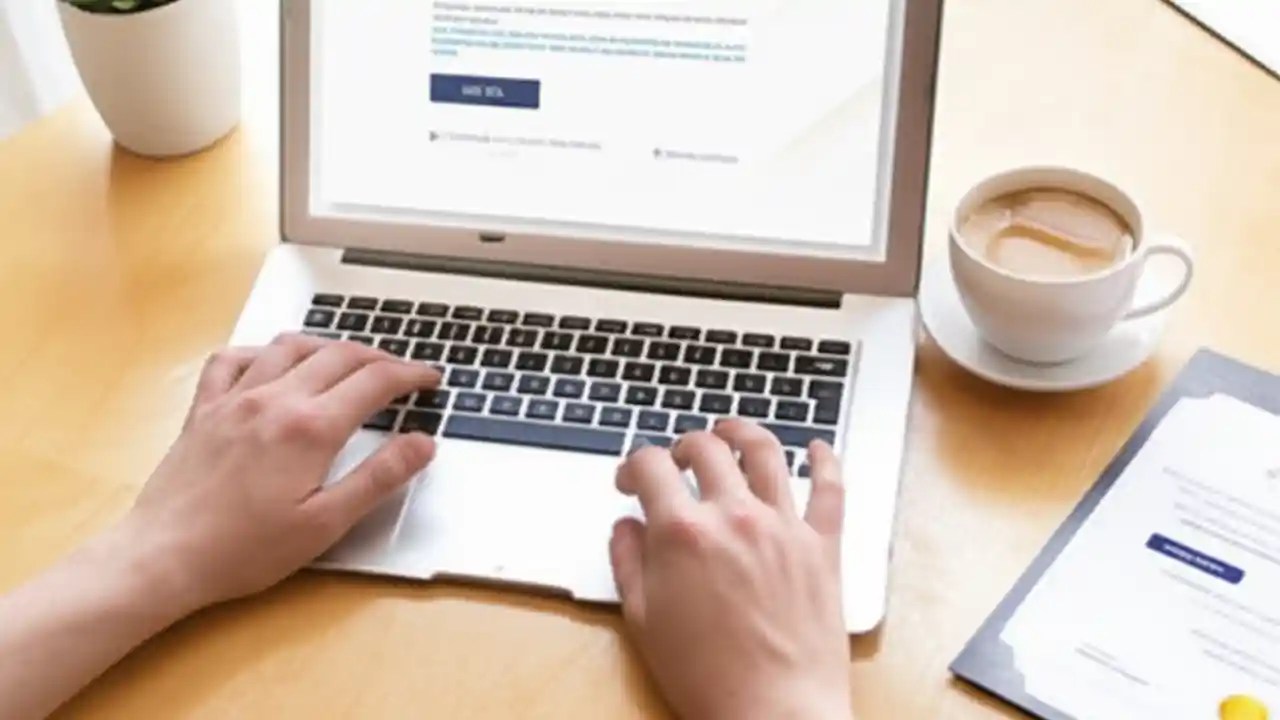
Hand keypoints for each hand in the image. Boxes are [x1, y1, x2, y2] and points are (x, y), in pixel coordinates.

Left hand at [121, 334, 440, 614]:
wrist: (164, 558)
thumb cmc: (244, 550)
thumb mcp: (327, 523)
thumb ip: (379, 477)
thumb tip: (421, 443)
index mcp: (310, 428)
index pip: (375, 381)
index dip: (411, 374)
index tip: (430, 379)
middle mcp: (274, 400)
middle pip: (339, 355)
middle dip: (379, 356)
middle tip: (401, 372)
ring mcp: (235, 400)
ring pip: (289, 347)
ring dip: (327, 346)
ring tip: (348, 360)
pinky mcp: (203, 410)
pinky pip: (231, 359)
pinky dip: (260, 352)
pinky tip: (272, 363)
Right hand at [611, 420, 850, 719]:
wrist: (775, 712)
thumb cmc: (707, 676)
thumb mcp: (643, 620)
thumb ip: (629, 562)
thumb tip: (626, 526)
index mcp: (683, 532)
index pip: (651, 465)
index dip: (633, 464)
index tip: (630, 480)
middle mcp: (734, 515)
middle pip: (706, 447)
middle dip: (683, 444)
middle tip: (676, 459)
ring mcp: (783, 526)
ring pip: (765, 451)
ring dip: (742, 430)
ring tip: (731, 429)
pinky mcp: (823, 545)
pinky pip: (831, 487)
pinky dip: (826, 459)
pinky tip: (817, 447)